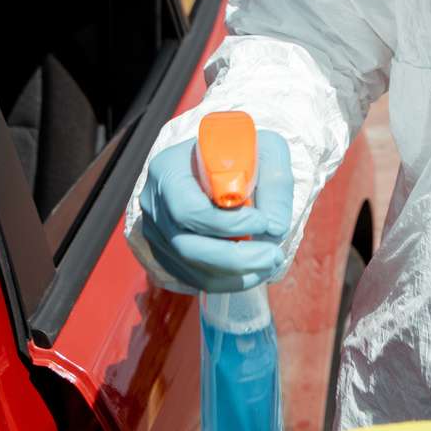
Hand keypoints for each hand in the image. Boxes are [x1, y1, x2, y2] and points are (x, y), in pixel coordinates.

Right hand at [140, 130, 292, 292]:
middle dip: (236, 258)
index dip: (227, 224)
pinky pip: (194, 278)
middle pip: (187, 246)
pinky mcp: (167, 252)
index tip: (263, 223)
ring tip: (271, 261)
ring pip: (192, 268)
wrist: (224, 159)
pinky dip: (227, 281)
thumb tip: (274, 228)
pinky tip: (254, 270)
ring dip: (237, 274)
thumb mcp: (265, 149)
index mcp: (169, 169)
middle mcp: (155, 203)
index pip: (188, 209)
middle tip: (274, 256)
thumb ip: (275, 183)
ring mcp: (157, 231)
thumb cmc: (243, 150)